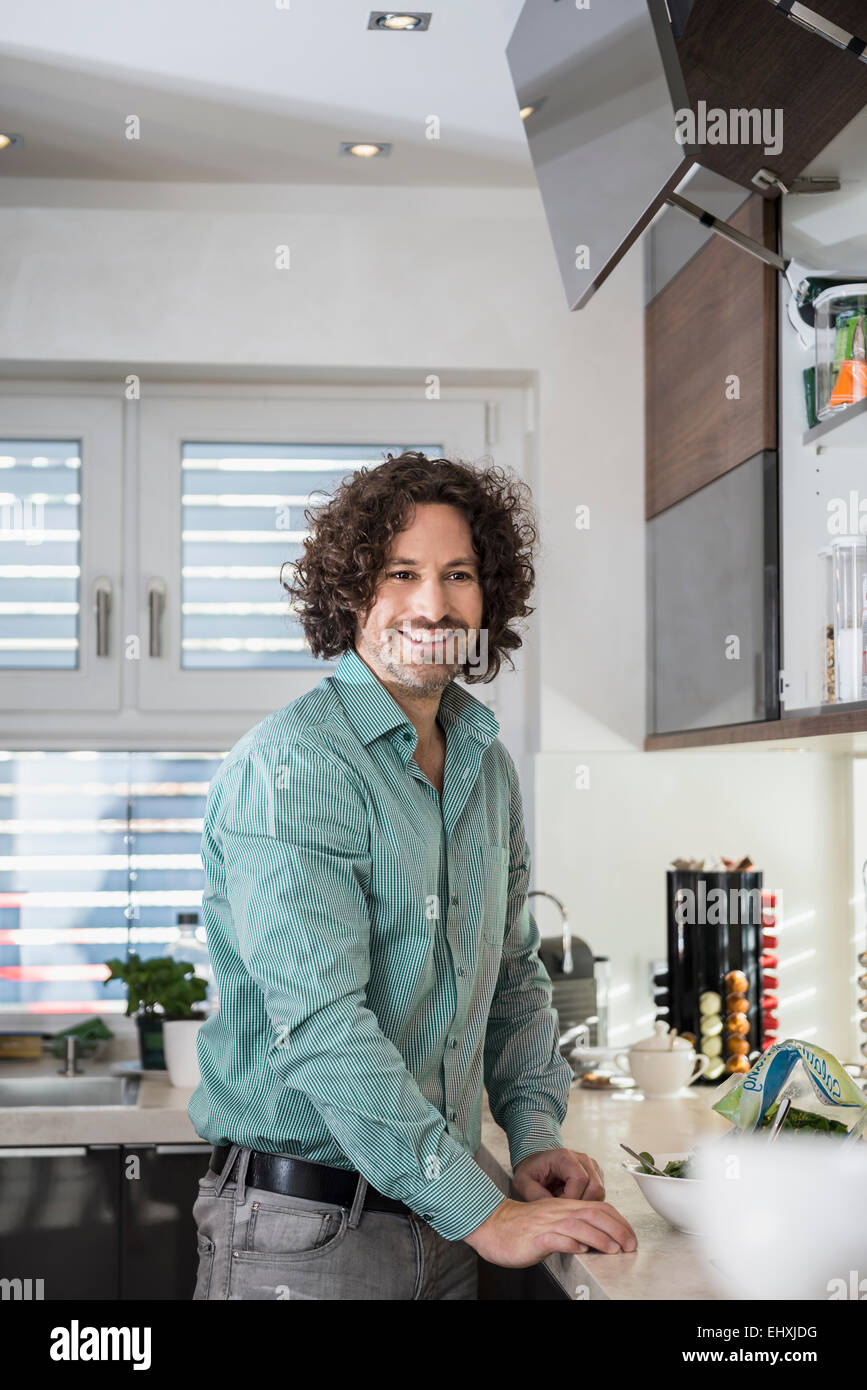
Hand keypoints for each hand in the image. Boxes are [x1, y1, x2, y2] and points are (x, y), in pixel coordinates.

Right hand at [463, 1195, 636, 1268]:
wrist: (493, 1225)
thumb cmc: (522, 1227)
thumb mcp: (552, 1221)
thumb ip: (572, 1226)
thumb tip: (595, 1240)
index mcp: (565, 1207)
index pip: (599, 1207)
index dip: (619, 1221)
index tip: (630, 1236)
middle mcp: (559, 1211)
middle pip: (594, 1214)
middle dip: (617, 1229)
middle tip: (631, 1245)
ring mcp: (548, 1223)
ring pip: (579, 1225)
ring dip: (599, 1238)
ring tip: (614, 1249)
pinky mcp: (536, 1237)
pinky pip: (557, 1238)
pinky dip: (571, 1244)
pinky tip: (582, 1251)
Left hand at [512, 1148, 604, 1202]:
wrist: (536, 1165)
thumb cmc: (531, 1173)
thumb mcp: (523, 1182)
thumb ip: (535, 1194)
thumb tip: (552, 1211)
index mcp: (565, 1156)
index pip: (580, 1179)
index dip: (571, 1198)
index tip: (557, 1208)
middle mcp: (582, 1159)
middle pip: (595, 1187)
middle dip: (580, 1205)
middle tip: (563, 1212)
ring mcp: (592, 1167)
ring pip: (600, 1193)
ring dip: (586, 1206)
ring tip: (567, 1208)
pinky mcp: (597, 1176)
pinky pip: (600, 1195)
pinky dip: (589, 1204)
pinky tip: (573, 1205)